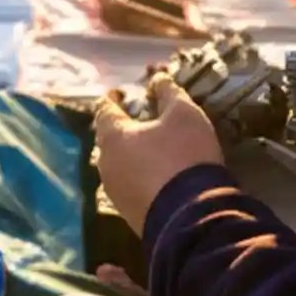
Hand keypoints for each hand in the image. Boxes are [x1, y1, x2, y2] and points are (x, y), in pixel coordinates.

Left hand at [93, 74, 223, 236]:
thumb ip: (168, 92)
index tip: (120, 92)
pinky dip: (138, 175)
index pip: (104, 110)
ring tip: (148, 148)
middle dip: (121, 128)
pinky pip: (129, 186)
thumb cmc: (184, 155)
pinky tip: (154, 175)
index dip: (112, 99)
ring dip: (130, 154)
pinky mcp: (128, 213)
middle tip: (137, 120)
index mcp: (113, 137)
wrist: (191, 217)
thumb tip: (157, 77)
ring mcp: (114, 192)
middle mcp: (106, 164)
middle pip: (108, 139)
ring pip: (117, 165)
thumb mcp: (184, 114)